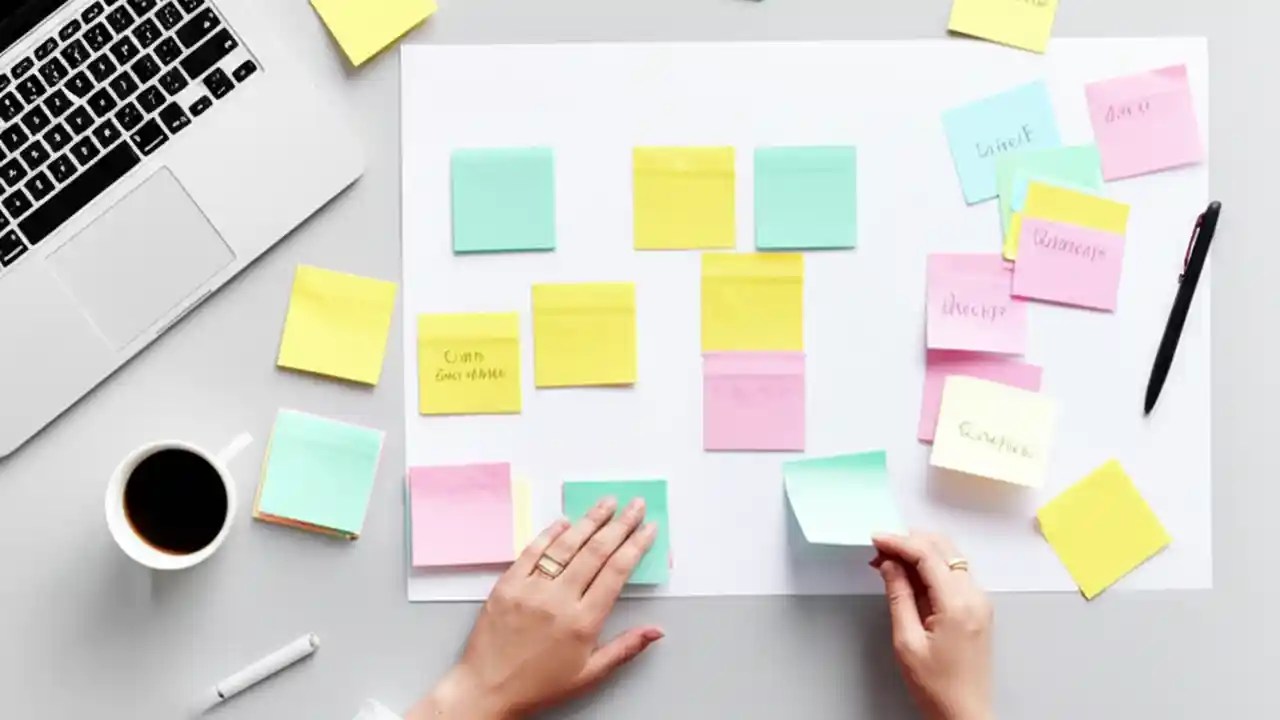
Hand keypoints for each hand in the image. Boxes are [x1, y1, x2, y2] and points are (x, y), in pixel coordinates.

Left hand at [408, 497, 661, 719]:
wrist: (486, 690)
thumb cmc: (539, 685)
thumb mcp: (589, 674)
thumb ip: (625, 648)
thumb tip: (657, 631)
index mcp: (582, 622)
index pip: (616, 572)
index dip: (636, 546)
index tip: (648, 529)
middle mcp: (558, 600)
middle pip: (596, 551)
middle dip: (620, 525)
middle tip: (635, 506)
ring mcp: (530, 589)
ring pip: (566, 546)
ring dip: (589, 520)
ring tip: (607, 503)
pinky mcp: (506, 585)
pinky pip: (531, 551)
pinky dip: (550, 534)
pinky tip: (565, 522)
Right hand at [871, 532, 993, 719]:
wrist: (965, 713)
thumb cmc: (937, 686)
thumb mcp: (907, 641)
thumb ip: (898, 596)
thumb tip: (889, 565)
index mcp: (958, 604)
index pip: (927, 555)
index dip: (898, 542)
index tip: (876, 539)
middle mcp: (975, 596)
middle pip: (943, 548)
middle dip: (910, 542)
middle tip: (879, 550)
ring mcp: (980, 601)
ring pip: (949, 558)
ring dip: (920, 553)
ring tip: (889, 563)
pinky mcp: (978, 608)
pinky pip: (954, 574)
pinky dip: (931, 568)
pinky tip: (910, 577)